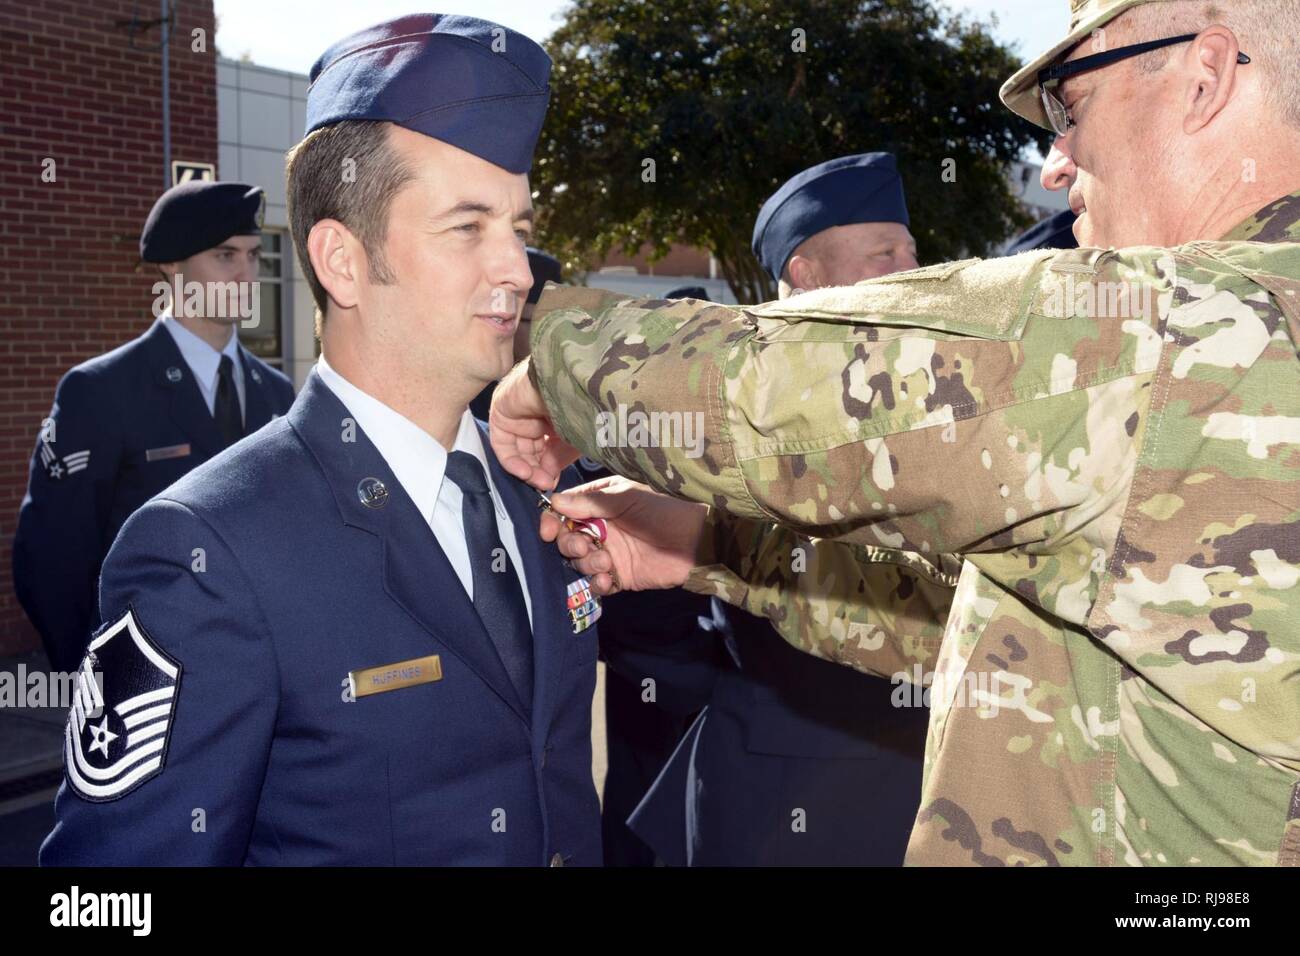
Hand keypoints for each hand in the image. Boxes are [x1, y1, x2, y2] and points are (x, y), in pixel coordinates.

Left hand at [488, 358, 580, 489]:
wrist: (570, 382)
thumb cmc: (581, 403)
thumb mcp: (574, 437)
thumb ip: (560, 458)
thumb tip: (549, 478)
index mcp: (555, 414)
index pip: (548, 447)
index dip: (551, 468)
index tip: (556, 482)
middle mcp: (535, 413)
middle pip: (532, 451)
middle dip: (539, 471)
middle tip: (548, 484)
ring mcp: (517, 412)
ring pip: (518, 450)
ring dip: (528, 470)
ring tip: (539, 481)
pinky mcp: (501, 411)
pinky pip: (502, 444)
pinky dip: (512, 462)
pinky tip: (526, 473)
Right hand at [541, 476, 708, 595]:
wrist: (695, 542)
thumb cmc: (663, 510)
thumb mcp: (626, 498)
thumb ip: (590, 502)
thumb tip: (555, 501)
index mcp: (600, 504)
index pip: (565, 511)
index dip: (551, 521)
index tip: (547, 532)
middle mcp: (601, 528)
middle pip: (566, 539)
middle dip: (569, 545)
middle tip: (584, 547)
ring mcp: (610, 553)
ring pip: (579, 563)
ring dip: (587, 564)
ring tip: (606, 562)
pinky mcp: (620, 576)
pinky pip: (598, 584)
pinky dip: (598, 584)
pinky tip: (608, 580)